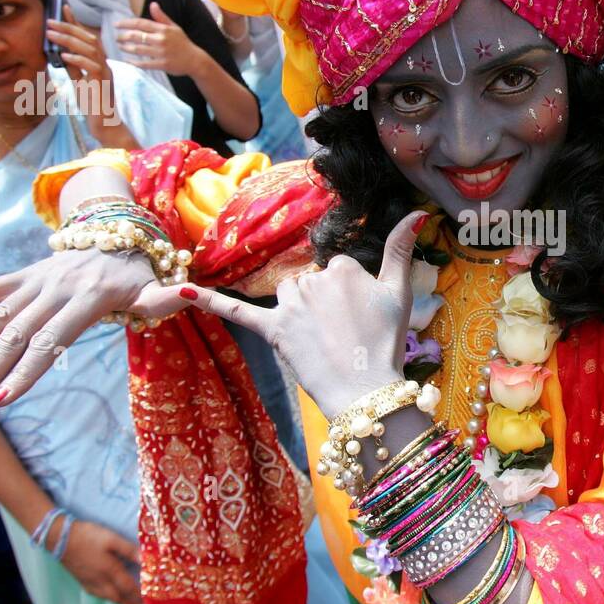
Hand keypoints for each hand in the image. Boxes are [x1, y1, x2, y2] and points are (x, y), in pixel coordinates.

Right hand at [0, 249, 188, 412]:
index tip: (4, 400)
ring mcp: (34, 282)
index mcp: (86, 298)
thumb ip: (169, 297)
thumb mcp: (158, 286)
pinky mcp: (22, 277)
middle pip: (16, 336)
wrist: (118, 230)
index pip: (53, 340)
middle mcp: (54, 289)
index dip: (29, 369)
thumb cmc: (140, 271)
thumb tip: (191, 295)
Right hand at [59, 520, 142, 603]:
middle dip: (130, 603)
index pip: (128, 587)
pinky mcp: (81, 580)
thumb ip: (129, 550)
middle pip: (118, 597)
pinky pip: (96, 594)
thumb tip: (146, 560)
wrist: (60, 539)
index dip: (139, 595)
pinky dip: (106, 598)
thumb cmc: (88, 536)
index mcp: (109, 570)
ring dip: (119, 602)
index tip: (148, 601)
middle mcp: (100, 580)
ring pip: (107, 597)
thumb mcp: (112, 539)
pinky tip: (107, 595)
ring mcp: (89, 581)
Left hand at [115, 3, 201, 76]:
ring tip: (120, 46)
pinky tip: (127, 61)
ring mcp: (161, 53)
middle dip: (123, 36)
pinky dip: (134, 63)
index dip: (126, 23)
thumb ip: (161, 17)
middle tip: (117, 38)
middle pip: (136, 36)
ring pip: (138, 49)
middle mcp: (161, 40)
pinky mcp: (162, 65)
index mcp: (163, 29)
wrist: (195, 60)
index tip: (116, 25)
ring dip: (126, 48)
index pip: (140, 24)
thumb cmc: (183, 43)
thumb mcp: (174, 27)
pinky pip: (145, 64)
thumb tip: (153, 4)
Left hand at [179, 211, 426, 419]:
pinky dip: (211, 302)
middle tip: (347, 336)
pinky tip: (185, 290)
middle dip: (326, 306)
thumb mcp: (399, 293)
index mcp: (342, 267)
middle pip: (312, 283)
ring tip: (324, 341)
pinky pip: (238, 313)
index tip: (363, 319)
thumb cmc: (386, 342)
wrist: (365, 390)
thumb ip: (401, 249)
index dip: (351, 297)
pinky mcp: (273, 330)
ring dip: (300, 311)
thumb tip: (418, 213)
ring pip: (289, 295)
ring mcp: (290, 305)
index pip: (339, 271)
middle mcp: (312, 279)